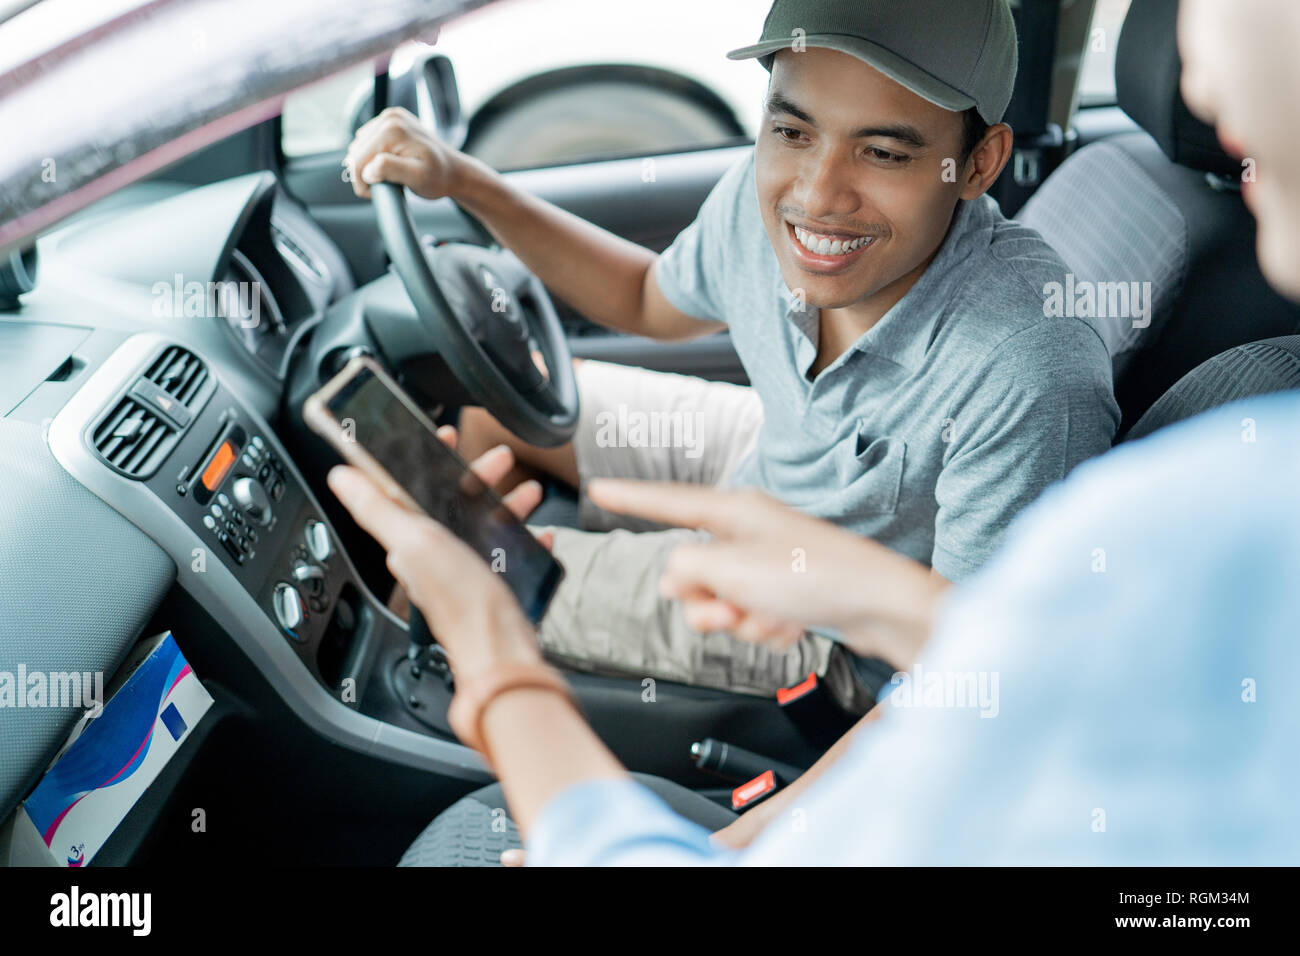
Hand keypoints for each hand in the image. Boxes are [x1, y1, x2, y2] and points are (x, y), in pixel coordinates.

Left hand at [327, 428, 544, 679]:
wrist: (502, 650)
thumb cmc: (461, 601)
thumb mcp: (416, 543)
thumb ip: (378, 509)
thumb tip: (340, 478)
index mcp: (410, 541)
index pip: (407, 489)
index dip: (423, 458)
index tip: (442, 436)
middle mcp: (433, 555)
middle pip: (450, 502)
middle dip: (476, 476)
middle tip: (500, 460)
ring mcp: (463, 570)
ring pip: (482, 524)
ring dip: (505, 503)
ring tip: (528, 493)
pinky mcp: (492, 585)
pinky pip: (508, 554)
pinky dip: (523, 541)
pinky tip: (539, 536)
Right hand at [344, 106, 477, 200]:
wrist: (453, 170)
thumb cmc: (439, 177)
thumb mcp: (417, 178)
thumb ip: (390, 170)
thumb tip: (368, 168)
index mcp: (392, 129)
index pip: (358, 159)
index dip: (362, 182)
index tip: (375, 193)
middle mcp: (389, 118)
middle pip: (356, 151)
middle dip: (365, 173)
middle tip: (384, 185)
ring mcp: (390, 117)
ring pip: (360, 147)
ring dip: (368, 164)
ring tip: (389, 176)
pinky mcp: (391, 122)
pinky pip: (369, 142)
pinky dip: (373, 156)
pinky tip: (390, 164)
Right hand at [586, 481, 942, 665]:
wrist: (881, 605)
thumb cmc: (816, 577)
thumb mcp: (733, 571)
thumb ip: (689, 569)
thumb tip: (675, 574)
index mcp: (736, 510)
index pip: (668, 500)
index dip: (630, 498)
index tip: (598, 489)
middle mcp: (752, 530)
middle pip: (694, 566)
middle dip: (703, 598)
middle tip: (727, 610)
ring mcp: (771, 561)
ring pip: (722, 598)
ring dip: (737, 619)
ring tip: (765, 620)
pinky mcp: (790, 590)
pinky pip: (754, 616)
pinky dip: (766, 628)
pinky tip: (790, 627)